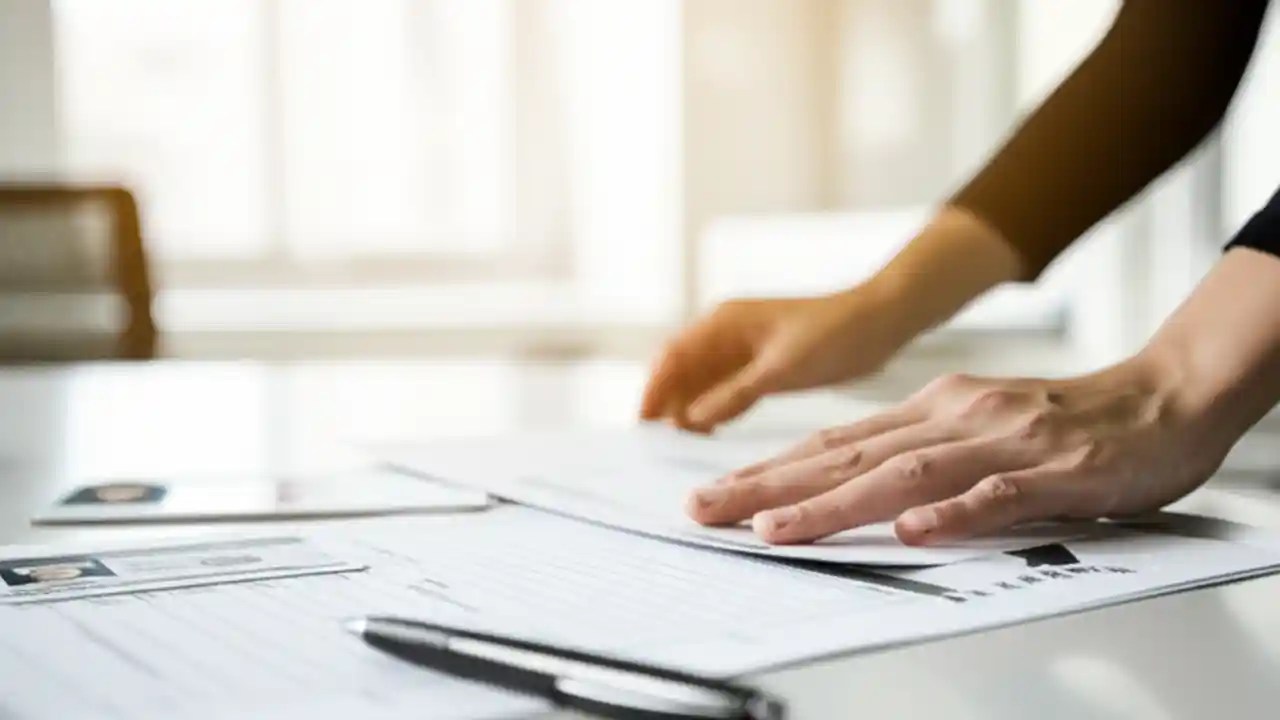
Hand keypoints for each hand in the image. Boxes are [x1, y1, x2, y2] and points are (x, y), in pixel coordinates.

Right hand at [639, 286, 913, 432]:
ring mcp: (743, 348)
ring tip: (675, 445)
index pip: (672, 356)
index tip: (642, 424)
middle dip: (665, 403)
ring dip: (687, 409)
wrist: (878, 322)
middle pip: (680, 370)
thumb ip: (732, 394)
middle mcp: (726, 333)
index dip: (653, 389)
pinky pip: (724, 389)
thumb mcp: (779, 369)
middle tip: (653, 445)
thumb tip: (689, 420)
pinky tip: (707, 433)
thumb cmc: (831, 336)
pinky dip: (712, 409)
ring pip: (700, 382)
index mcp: (723, 322)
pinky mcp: (761, 364)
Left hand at [685, 355, 1236, 545]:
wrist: (1162, 397)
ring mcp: (1002, 442)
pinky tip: (912, 531)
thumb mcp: (975, 423)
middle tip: (708, 511)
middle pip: (847, 456)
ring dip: (834, 504)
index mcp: (932, 409)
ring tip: (776, 529)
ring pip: (904, 474)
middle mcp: (954, 417)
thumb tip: (846, 477)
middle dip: (769, 487)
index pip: (835, 442)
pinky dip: (953, 513)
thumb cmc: (1064, 420)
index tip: (716, 493)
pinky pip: (999, 495)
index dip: (770, 469)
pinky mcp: (1055, 470)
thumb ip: (917, 448)